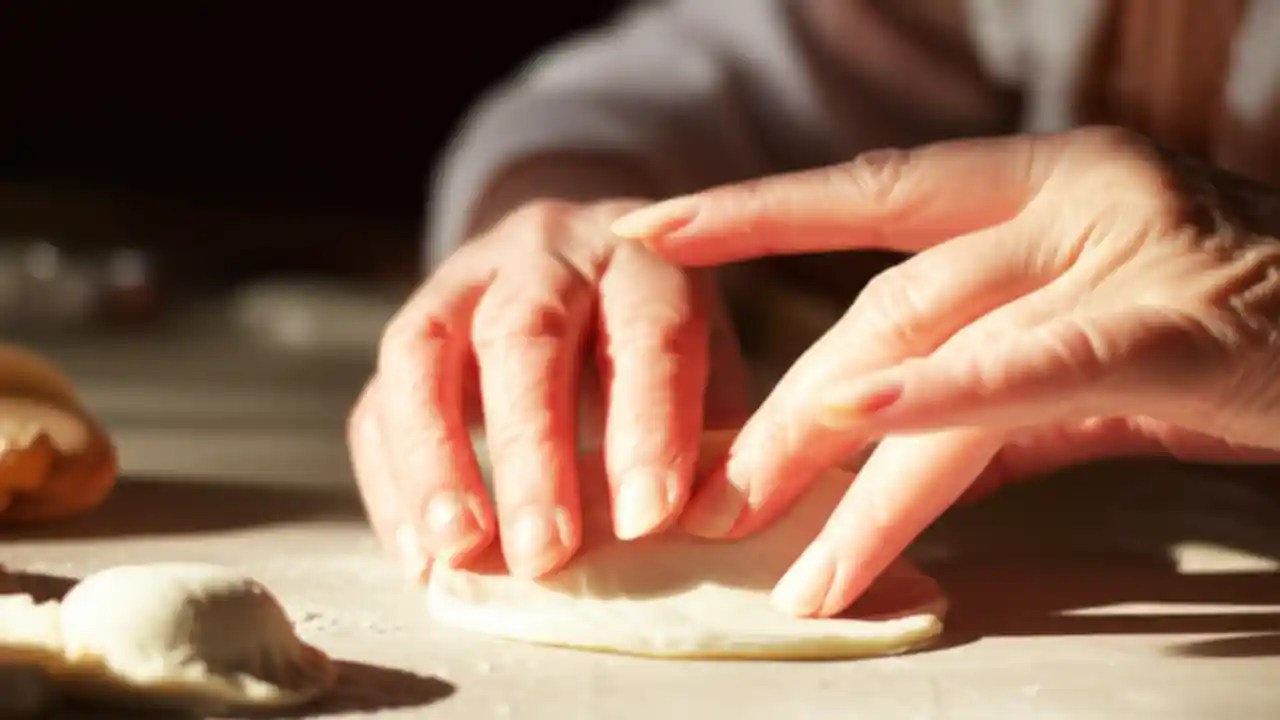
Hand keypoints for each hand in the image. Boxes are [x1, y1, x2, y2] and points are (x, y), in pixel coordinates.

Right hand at [348, 199, 749, 580]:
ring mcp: (461, 284)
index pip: (647, 335)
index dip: (648, 427)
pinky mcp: (408, 332)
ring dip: (436, 459)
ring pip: (424, 354)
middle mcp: (545, 256)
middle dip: (531, 452)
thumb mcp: (707, 363)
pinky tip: (420, 556)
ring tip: (458, 549)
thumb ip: (710, 438)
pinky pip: (378, 400)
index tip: (648, 520)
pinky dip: (392, 482)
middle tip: (544, 553)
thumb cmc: (656, 338)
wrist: (578, 256)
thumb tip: (698, 532)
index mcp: (641, 262)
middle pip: (523, 338)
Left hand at [611, 126, 1279, 616]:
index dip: (757, 211)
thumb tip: (877, 443)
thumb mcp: (1094, 353)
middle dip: (793, 409)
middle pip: (886, 304)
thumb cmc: (1239, 339)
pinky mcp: (1173, 323)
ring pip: (934, 342)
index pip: (870, 193)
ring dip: (837, 447)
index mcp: (1041, 185)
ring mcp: (1120, 247)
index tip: (654, 232)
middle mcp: (1070, 196)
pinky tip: (861, 426)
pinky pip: (1033, 366)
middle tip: (714, 493)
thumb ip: (988, 387)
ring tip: (763, 530)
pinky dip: (943, 398)